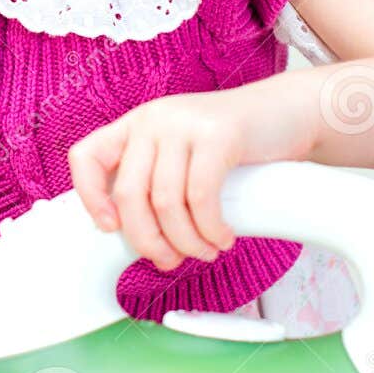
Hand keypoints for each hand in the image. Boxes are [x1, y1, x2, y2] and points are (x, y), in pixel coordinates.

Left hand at [66, 80, 316, 270]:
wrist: (287, 112)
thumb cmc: (234, 145)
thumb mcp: (183, 156)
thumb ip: (157, 182)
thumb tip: (139, 240)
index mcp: (136, 126)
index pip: (86, 157)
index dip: (90, 197)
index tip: (110, 227)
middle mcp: (152, 119)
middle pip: (129, 194)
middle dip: (148, 239)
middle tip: (170, 260)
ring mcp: (184, 123)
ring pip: (166, 202)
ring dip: (186, 241)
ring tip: (205, 251)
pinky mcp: (218, 134)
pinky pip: (201, 197)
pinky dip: (210, 229)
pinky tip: (222, 237)